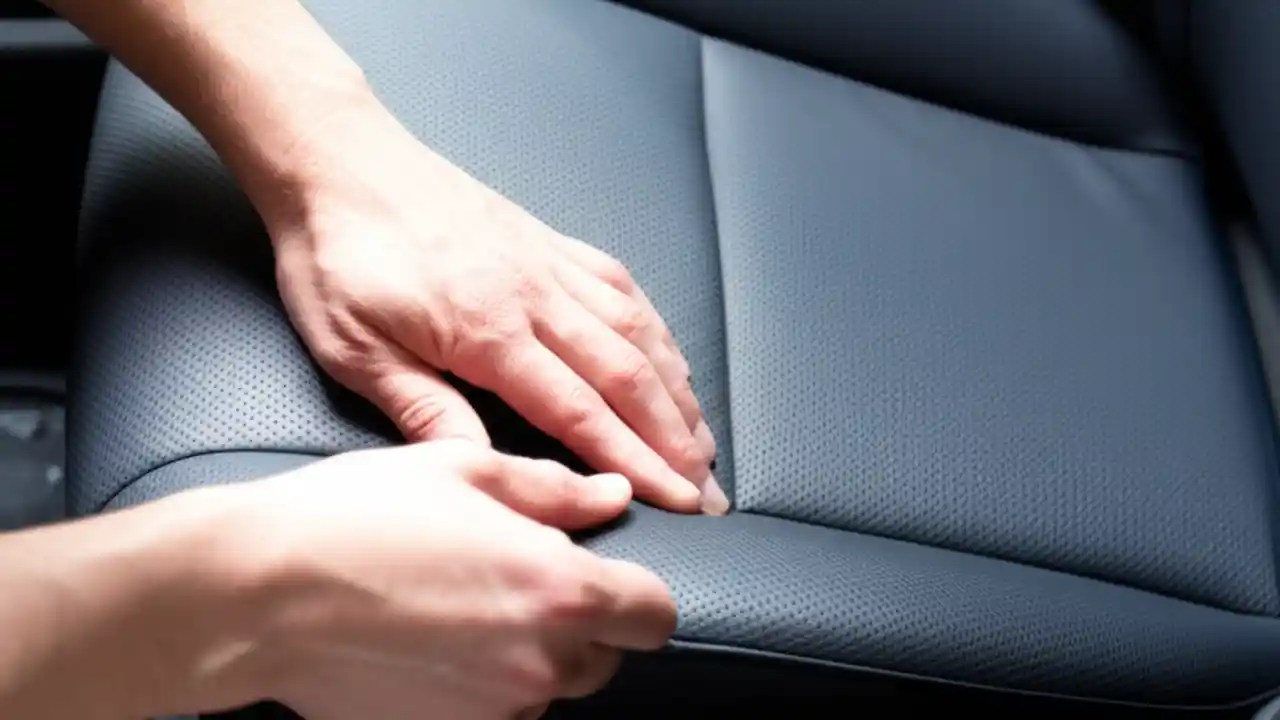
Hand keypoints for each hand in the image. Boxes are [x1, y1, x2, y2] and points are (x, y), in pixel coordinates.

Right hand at [231, 441, 675, 719]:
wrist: (258, 595)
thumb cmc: (357, 516)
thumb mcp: (463, 471)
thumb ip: (556, 491)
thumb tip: (614, 494)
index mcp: (558, 590)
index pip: (656, 616)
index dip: (640, 594)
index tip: (608, 576)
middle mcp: (539, 662)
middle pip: (605, 656)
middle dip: (580, 622)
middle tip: (517, 579)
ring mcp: (494, 710)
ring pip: (550, 686)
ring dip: (529, 654)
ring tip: (462, 608)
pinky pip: (496, 712)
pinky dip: (482, 685)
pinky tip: (432, 645)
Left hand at [267, 109, 724, 514]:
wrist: (339, 162)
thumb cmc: (339, 256)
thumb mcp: (355, 349)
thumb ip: (424, 411)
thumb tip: (483, 469)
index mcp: (488, 332)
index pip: (581, 412)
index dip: (636, 463)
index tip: (677, 499)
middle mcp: (534, 296)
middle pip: (627, 377)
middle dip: (676, 440)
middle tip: (709, 489)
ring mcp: (547, 264)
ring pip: (636, 332)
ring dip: (678, 390)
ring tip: (705, 437)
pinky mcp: (546, 241)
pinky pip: (620, 287)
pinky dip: (656, 328)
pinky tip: (670, 356)